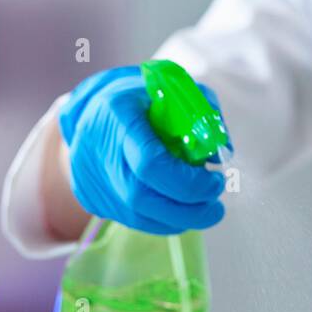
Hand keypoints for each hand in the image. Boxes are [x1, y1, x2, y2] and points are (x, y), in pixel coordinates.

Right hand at [58, 65, 226, 234]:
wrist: (97, 108)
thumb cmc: (146, 98)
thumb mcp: (181, 91)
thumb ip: (205, 117)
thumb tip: (221, 154)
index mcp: (118, 114)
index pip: (149, 162)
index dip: (188, 181)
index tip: (216, 181)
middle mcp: (96, 149)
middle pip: (140, 198)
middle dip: (188, 211)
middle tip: (216, 208)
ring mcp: (89, 177)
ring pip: (136, 217)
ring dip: (178, 219)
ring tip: (204, 210)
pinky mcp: (91, 197)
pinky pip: (130, 219)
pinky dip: (161, 220)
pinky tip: (179, 211)